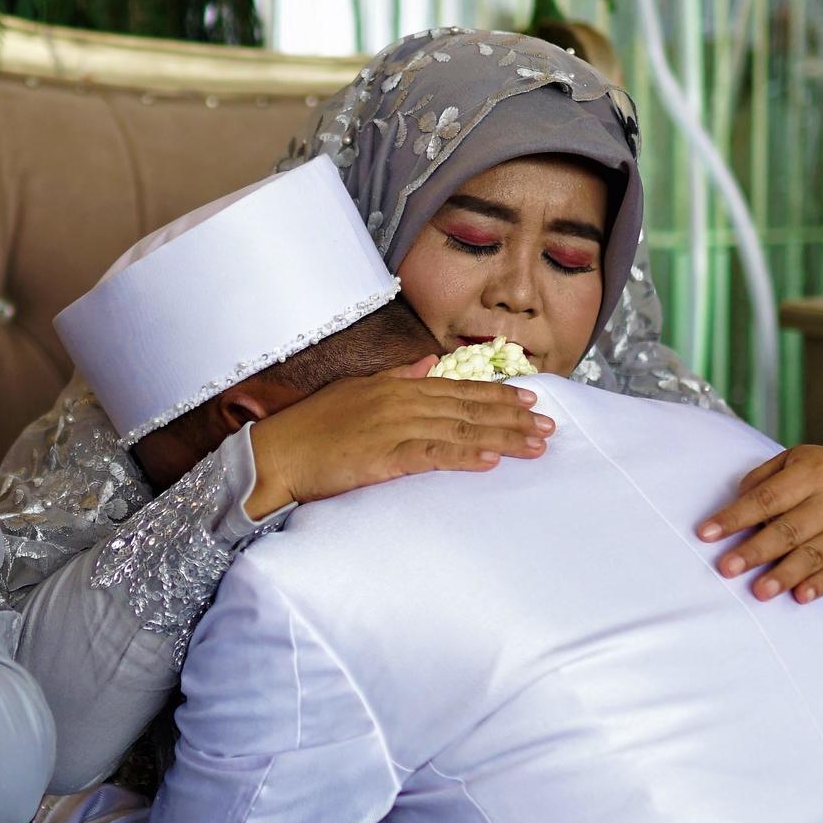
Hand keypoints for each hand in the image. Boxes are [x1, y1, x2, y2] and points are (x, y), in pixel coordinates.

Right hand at [244, 362, 551, 519]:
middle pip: (467, 407)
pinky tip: (492, 459)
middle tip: (548, 424)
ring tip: (536, 444)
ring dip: (502, 436)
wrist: (275, 454)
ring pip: (460, 429)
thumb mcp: (354, 391)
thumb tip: (427, 363)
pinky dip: (465, 455)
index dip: (495, 394)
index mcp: (395, 388)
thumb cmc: (310, 429)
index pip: (456, 388)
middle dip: (511, 415)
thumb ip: (395, 377)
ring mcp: (393, 427)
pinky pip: (433, 454)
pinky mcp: (383, 455)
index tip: (528, 399)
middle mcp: (400, 402)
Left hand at [697, 444, 822, 602]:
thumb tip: (735, 507)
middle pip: (790, 529)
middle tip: (727, 567)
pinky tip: (800, 596)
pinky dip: (820, 585)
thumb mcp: (795, 461)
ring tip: (759, 591)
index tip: (705, 534)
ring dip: (785, 574)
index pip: (768, 498)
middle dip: (756, 551)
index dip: (736, 517)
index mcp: (813, 472)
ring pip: (814, 554)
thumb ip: (762, 481)